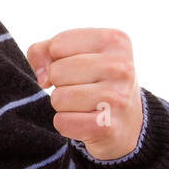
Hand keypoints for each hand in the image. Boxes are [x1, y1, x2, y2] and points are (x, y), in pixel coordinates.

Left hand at [25, 28, 143, 160]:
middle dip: (59, 82)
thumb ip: (42, 51)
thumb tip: (43, 79)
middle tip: (82, 87)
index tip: (76, 66)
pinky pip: (62, 122)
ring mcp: (118, 98)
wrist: (126, 120)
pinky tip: (87, 120)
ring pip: (58, 98)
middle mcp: (122, 67)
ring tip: (85, 103)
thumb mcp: (72, 53)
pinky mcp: (109, 127)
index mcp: (115, 41)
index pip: (57, 45)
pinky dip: (66, 124)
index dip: (55, 59)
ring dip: (63, 104)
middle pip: (56, 72)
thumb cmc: (93, 78)